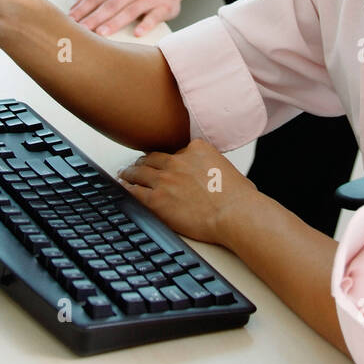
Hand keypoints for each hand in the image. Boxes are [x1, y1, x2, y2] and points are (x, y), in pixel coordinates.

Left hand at [69, 0, 192, 36]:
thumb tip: (75, 2)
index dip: (82, 8)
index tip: (70, 20)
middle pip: (110, 4)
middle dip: (94, 18)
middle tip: (81, 31)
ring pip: (130, 10)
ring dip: (115, 22)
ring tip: (101, 33)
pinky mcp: (165, 6)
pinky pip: (154, 16)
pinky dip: (146, 24)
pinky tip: (137, 33)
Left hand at [117, 138, 258, 245]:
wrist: (235, 213)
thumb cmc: (239, 198)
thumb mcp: (228, 169)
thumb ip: (214, 166)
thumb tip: (213, 175)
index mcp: (197, 149)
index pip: (175, 152)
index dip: (167, 159)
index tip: (164, 164)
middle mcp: (178, 161)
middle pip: (153, 158)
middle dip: (145, 162)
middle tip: (138, 166)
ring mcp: (165, 179)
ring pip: (139, 172)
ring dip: (130, 173)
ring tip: (125, 174)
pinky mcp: (156, 199)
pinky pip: (134, 191)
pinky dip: (126, 189)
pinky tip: (123, 189)